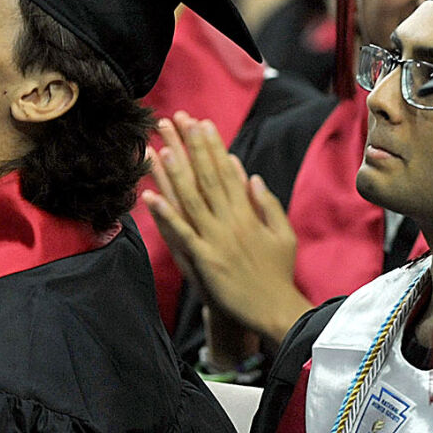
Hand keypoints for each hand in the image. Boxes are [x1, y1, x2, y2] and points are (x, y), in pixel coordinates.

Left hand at [142, 112, 307, 346]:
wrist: (275, 311)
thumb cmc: (278, 274)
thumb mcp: (283, 234)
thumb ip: (267, 204)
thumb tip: (251, 175)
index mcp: (249, 213)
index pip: (227, 171)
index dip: (212, 146)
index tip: (200, 122)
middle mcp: (231, 221)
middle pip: (205, 177)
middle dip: (189, 147)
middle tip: (174, 121)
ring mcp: (217, 240)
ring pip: (190, 200)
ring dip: (173, 173)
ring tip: (158, 148)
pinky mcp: (205, 261)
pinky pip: (181, 234)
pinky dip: (165, 215)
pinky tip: (149, 197)